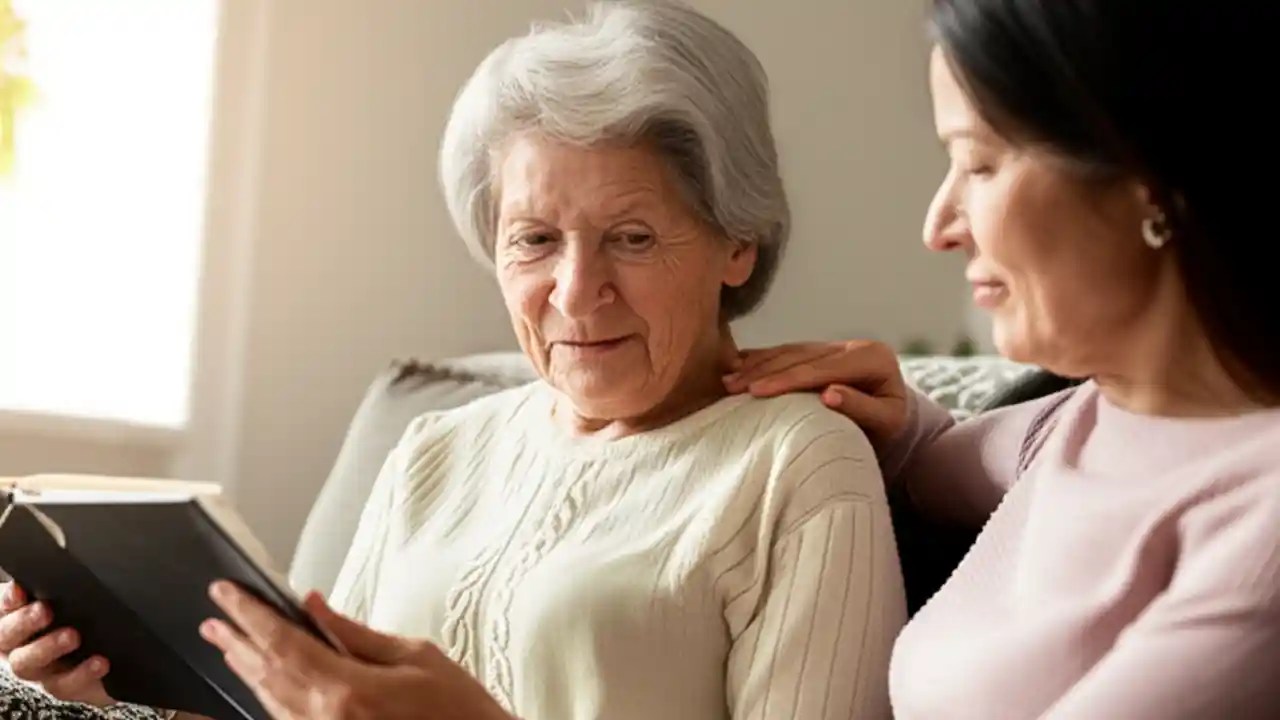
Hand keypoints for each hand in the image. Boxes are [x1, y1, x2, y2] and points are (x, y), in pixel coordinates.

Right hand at [0, 581, 113, 705]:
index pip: (4, 607)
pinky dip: (81, 674)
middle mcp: (21, 644)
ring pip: (28, 664)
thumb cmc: (89, 612)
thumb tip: (62, 560)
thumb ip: (63, 584)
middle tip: (45, 610)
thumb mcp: (77, 596)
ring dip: (48, 648)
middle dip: (24, 622)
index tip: (19, 590)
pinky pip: (65, 685)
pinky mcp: (65, 686)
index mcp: (17, 617)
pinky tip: (99, 662)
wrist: (122, 650)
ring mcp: (40, 669)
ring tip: (72, 636)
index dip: (8, 600)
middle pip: (7, 637)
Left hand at [201, 581, 514, 719]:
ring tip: (229, 643)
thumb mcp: (415, 656)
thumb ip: (356, 633)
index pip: (281, 643)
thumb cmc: (459, 711)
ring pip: (270, 701)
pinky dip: (270, 694)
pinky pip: (287, 719)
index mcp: (346, 690)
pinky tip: (264, 681)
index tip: (226, 592)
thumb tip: (313, 607)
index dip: (249, 614)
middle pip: (266, 674)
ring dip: (248, 668)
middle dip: (237, 640)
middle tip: (214, 616)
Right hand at [722, 338, 908, 447]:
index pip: (821, 368)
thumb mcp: (887, 422)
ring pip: (791, 351)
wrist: (899, 422)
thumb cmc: (892, 429)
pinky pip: (789, 352)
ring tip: (729, 378)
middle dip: (763, 370)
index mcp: (873, 358)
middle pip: (801, 356)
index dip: (787, 380)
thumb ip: (861, 407)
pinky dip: (763, 358)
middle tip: (732, 386)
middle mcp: (853, 346)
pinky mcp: (824, 351)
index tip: (756, 391)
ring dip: (757, 364)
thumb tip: (829, 394)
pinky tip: (739, 363)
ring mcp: (837, 346)